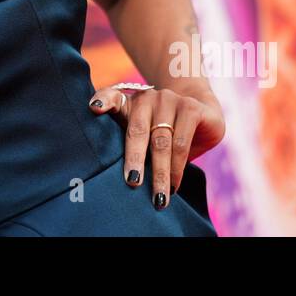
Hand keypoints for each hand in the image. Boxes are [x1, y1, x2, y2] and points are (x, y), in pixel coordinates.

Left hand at [88, 85, 224, 208]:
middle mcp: (148, 98)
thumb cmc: (164, 130)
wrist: (201, 113)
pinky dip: (177, 167)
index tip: (94, 109)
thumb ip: (129, 145)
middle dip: (135, 159)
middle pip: (137, 131)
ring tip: (158, 197)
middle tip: (132, 183)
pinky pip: (181, 142)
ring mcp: (170, 100)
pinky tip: (174, 184)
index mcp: (130, 102)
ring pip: (161, 142)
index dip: (103, 102)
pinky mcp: (191, 108)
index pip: (111, 97)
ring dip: (160, 173)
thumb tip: (113, 180)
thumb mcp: (144, 135)